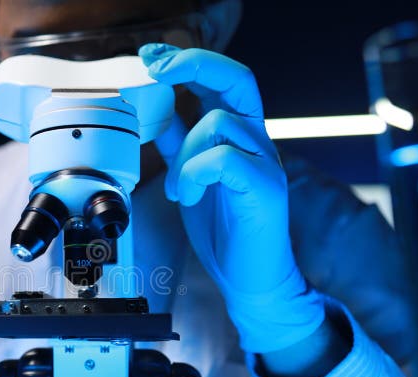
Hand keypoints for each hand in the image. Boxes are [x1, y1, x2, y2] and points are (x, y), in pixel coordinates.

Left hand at [139, 44, 323, 353]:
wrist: (250, 279)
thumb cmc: (225, 231)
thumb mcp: (192, 179)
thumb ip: (179, 146)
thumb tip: (154, 114)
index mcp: (239, 137)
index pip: (222, 81)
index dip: (188, 62)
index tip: (151, 57)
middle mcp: (257, 142)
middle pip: (238, 78)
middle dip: (195, 64)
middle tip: (156, 67)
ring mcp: (265, 162)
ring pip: (219, 123)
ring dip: (185, 154)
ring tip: (181, 190)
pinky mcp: (264, 187)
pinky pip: (223, 159)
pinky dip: (195, 174)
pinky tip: (191, 197)